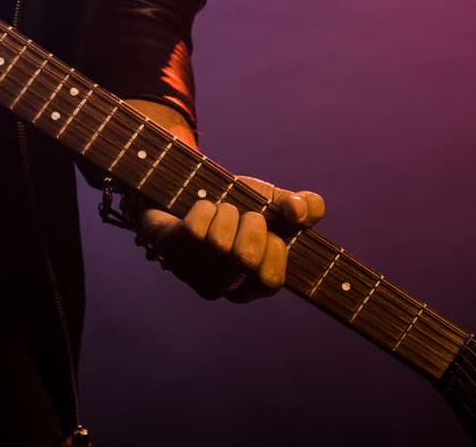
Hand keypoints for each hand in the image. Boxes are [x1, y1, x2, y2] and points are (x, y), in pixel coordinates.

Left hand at [136, 177, 324, 301]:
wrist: (193, 187)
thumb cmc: (239, 204)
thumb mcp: (278, 203)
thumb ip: (306, 207)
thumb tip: (298, 211)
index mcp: (253, 285)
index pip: (270, 280)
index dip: (274, 247)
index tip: (268, 227)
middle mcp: (222, 287)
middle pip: (245, 260)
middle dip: (251, 224)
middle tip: (245, 215)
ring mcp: (192, 273)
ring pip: (218, 243)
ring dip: (226, 213)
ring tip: (223, 210)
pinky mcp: (169, 251)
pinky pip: (193, 230)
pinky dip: (205, 208)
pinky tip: (203, 208)